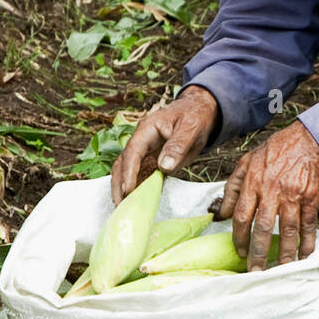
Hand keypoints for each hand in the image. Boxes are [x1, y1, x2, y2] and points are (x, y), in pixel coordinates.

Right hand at [111, 85, 219, 204]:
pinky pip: (139, 176)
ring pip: (126, 171)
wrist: (199, 111)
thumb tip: (163, 166)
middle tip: (121, 205)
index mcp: (148, 129)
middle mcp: (141, 140)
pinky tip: (136, 202)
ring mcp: (144, 151)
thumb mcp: (191, 128)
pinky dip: (136, 189)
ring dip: (123, 189)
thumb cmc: (195, 116)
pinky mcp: (150, 161)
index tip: (129, 190)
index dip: (129, 172)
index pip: (133, 151)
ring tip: (124, 208)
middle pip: (122, 163)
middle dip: (119, 184)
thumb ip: (177, 146)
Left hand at [216, 122, 318, 270]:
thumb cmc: (277, 150)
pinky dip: (307, 242)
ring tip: (279, 269)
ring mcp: (294, 194)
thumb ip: (232, 189)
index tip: (240, 252)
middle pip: (263, 227)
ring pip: (287, 229)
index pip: (242, 215)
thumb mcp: (247, 162)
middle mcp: (273, 190)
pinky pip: (308, 224)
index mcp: (254, 181)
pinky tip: (303, 255)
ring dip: (284, 253)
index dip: (239, 237)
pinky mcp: (312, 197)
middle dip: (258, 252)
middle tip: (256, 270)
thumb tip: (218, 214)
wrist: (312, 138)